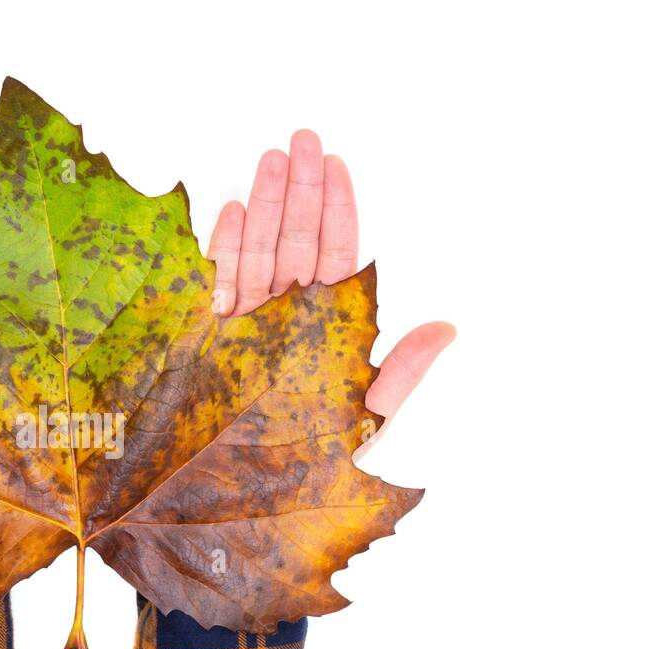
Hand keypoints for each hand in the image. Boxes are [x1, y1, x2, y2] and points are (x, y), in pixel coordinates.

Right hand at [207, 131, 454, 459]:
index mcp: (321, 336)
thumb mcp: (359, 427)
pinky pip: (212, 287)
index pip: (335, 261)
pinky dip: (222, 250)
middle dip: (300, 192)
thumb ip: (396, 376)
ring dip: (264, 207)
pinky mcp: (200, 342)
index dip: (338, 214)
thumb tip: (448, 329)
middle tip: (305, 140)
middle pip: (294, 245)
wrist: (229, 509)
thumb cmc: (299, 477)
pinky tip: (233, 210)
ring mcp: (238, 330)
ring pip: (255, 255)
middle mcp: (280, 325)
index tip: (340, 167)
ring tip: (272, 159)